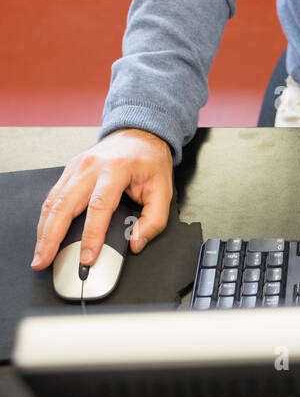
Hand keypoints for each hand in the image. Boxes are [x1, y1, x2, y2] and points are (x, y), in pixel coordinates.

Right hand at [31, 129, 172, 270]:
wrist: (139, 135)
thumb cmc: (149, 160)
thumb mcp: (163, 189)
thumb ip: (154, 219)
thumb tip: (137, 242)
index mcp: (116, 169)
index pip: (99, 207)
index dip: (91, 235)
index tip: (87, 258)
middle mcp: (91, 166)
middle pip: (64, 205)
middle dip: (51, 238)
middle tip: (44, 261)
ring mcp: (76, 167)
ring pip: (53, 202)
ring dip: (44, 231)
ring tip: (40, 254)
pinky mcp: (69, 170)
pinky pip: (53, 196)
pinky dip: (46, 218)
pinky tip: (44, 234)